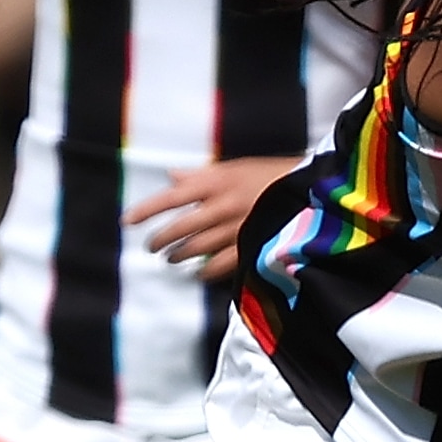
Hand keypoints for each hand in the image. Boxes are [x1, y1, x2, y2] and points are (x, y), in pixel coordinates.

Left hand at [128, 156, 304, 279]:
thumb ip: (202, 175)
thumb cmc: (273, 175)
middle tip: (152, 246)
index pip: (171, 197)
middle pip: (180, 227)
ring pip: (196, 248)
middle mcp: (223, 205)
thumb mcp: (237, 167)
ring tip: (172, 259)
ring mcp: (237, 228)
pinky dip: (206, 271)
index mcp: (217, 181)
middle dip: (161, 240)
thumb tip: (172, 176)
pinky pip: (220, 265)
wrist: (314, 191)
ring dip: (179, 256)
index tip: (128, 222)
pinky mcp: (252, 245)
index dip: (146, 210)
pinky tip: (199, 274)